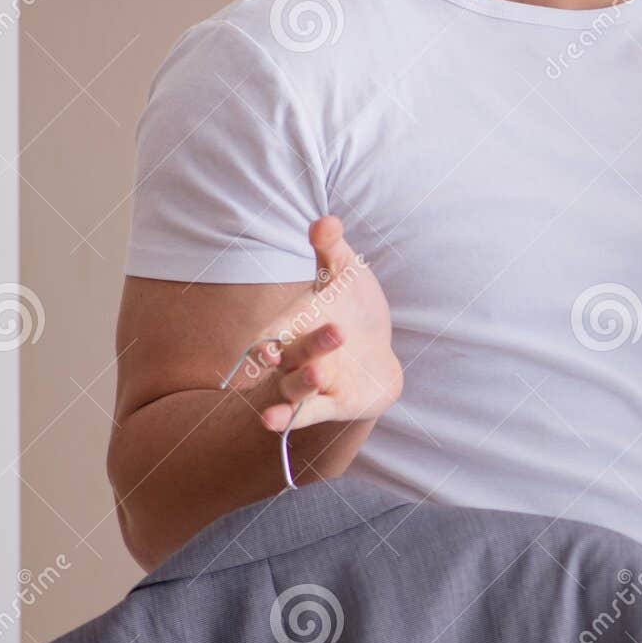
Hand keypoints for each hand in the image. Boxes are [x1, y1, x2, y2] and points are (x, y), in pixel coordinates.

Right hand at [228, 216, 403, 433]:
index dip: (263, 343)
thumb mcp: (346, 274)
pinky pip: (307, 414)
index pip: (269, 335)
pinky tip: (272, 422)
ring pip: (294, 389)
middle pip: (289, 358)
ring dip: (301, 384)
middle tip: (336, 332)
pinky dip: (290, 418)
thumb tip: (325, 220)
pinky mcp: (333, 403)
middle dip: (307, 348)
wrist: (378, 350)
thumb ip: (331, 249)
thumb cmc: (352, 309)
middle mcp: (295, 357)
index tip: (264, 347)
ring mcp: (313, 383)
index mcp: (292, 325)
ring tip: (320, 372)